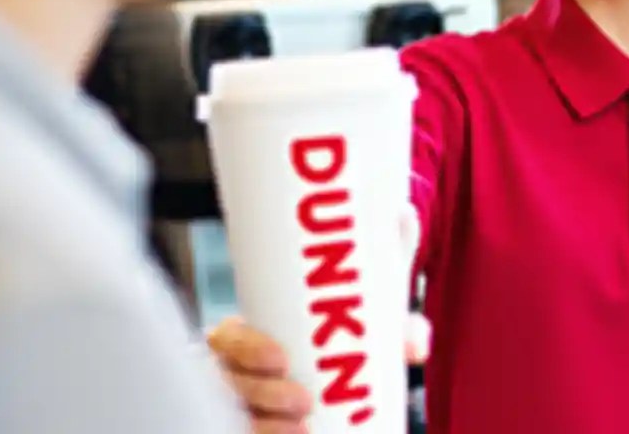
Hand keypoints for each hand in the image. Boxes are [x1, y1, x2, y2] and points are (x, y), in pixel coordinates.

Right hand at [207, 203, 431, 432]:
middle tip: (305, 401)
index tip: (280, 358)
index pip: (224, 339)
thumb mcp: (365, 308)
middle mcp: (235, 374)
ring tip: (304, 430)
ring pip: (237, 416)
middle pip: (227, 385)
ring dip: (266, 425)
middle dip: (262, 395)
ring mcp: (242, 407)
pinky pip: (244, 433)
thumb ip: (387, 272)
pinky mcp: (252, 425)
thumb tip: (404, 215)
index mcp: (247, 336)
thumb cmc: (345, 330)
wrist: (354, 390)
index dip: (246, 349)